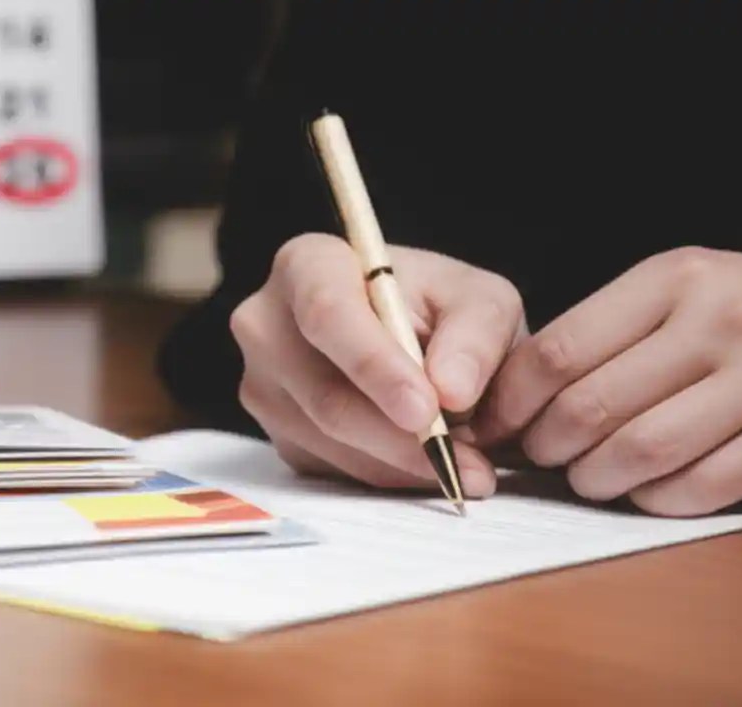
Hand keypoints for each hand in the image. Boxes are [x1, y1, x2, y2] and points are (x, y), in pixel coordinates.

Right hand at [231, 234, 525, 495]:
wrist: (407, 334)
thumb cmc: (436, 306)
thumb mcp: (478, 299)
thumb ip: (475, 335)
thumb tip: (451, 392)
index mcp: (306, 265)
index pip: (326, 314)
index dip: (374, 366)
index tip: (427, 409)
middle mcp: (266, 325)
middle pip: (326, 396)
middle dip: (402, 439)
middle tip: (469, 466)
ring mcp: (263, 386)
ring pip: (332, 443)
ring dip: (404, 465)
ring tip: (468, 467)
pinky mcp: (277, 435)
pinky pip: (332, 469)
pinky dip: (389, 476)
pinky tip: (427, 463)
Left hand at [476, 247, 741, 515]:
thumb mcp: (680, 289)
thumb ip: (606, 332)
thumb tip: (510, 396)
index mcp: (674, 279)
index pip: (558, 351)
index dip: (510, 402)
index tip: (489, 424)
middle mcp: (720, 322)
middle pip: (590, 408)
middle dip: (545, 447)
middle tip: (536, 457)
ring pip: (641, 452)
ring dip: (595, 478)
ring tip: (587, 475)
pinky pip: (702, 485)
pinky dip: (657, 498)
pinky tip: (646, 490)